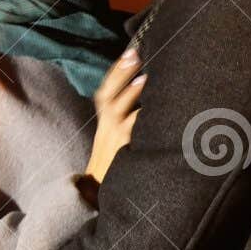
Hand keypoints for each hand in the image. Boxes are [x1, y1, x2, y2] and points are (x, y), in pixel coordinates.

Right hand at [86, 48, 145, 182]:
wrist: (98, 197)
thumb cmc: (114, 169)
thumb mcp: (116, 144)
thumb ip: (127, 124)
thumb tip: (149, 105)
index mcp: (106, 125)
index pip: (106, 93)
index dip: (116, 73)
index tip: (129, 52)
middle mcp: (107, 129)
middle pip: (108, 95)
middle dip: (120, 73)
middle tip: (134, 53)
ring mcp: (114, 140)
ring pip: (118, 111)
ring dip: (130, 94)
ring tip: (144, 78)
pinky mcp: (122, 152)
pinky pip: (130, 132)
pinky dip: (139, 120)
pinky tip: (151, 110)